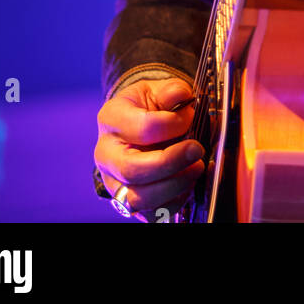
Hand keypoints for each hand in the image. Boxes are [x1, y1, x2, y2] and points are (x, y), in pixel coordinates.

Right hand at [94, 77, 204, 219]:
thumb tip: (183, 95)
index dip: (173, 124)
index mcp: (111, 118)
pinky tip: (187, 185)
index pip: (143, 128)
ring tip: (196, 168)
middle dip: (171, 162)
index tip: (190, 116)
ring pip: (138, 198)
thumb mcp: (156, 90)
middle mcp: (106, 153)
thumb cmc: (147, 107)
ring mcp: (113, 181)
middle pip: (133, 169)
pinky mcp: (126, 203)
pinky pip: (148, 214)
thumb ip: (170, 90)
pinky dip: (172, 203)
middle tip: (197, 150)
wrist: (133, 126)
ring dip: (174, 186)